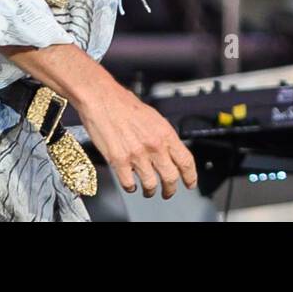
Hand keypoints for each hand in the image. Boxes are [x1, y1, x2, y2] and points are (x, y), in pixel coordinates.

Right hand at [74, 82, 197, 198]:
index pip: (186, 161)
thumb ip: (163, 136)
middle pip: (171, 178)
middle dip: (170, 190)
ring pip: (151, 185)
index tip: (190, 183)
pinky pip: (128, 183)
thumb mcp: (153, 117)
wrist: (102, 98)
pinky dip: (130, 187)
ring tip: (147, 190)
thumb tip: (170, 151)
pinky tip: (130, 183)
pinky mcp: (119, 161)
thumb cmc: (124, 104)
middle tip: (168, 192)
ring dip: (150, 191)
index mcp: (165, 133)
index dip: (190, 176)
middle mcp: (154, 145)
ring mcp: (137, 155)